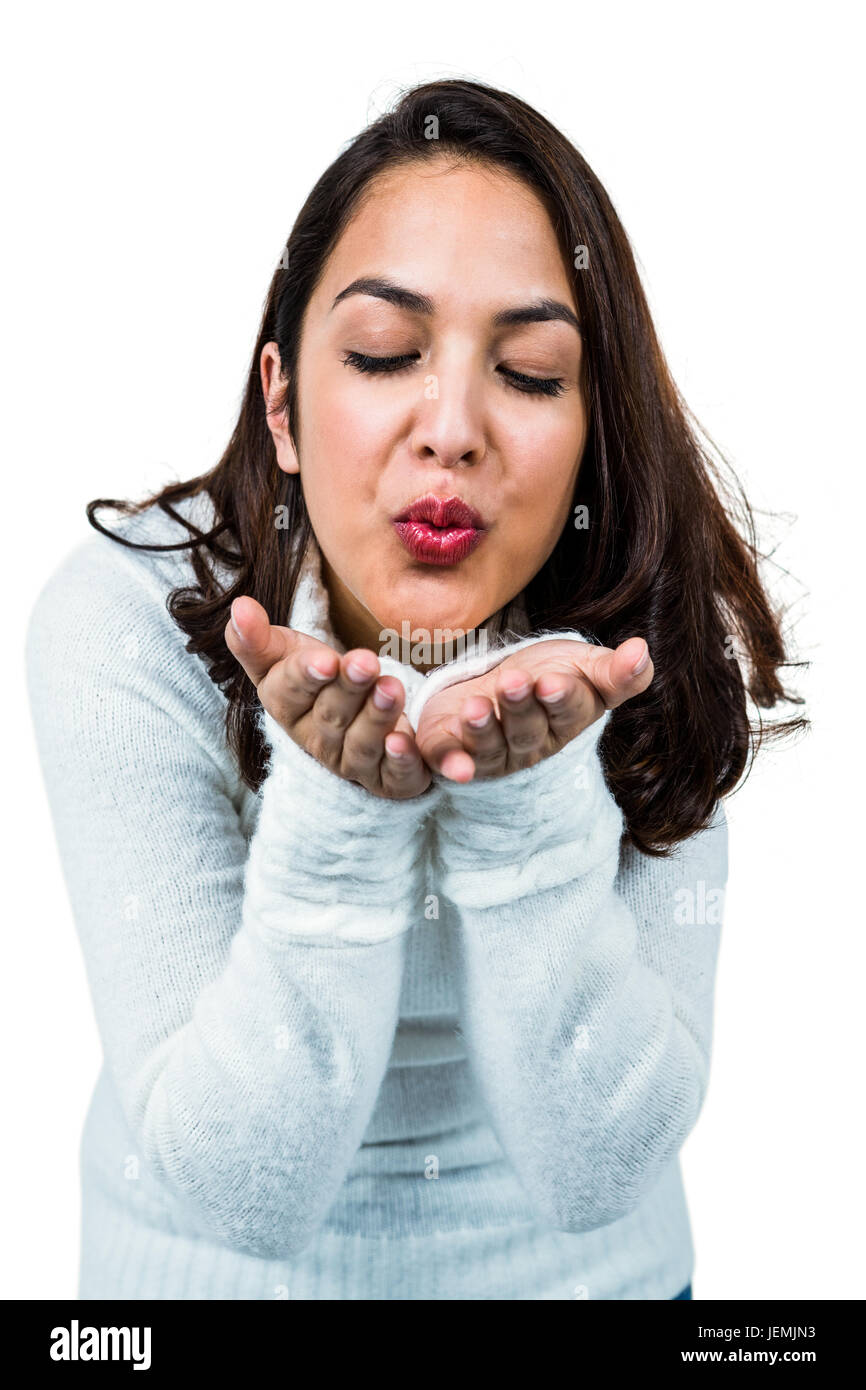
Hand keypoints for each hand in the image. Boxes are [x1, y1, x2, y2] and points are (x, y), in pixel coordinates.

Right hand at [225, 596, 431, 798]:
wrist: (357, 717)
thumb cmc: (319, 678)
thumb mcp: (285, 654)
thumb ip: (259, 637)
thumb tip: (239, 606)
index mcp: (287, 708)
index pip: (289, 692)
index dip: (306, 676)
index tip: (324, 660)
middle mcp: (317, 741)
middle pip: (330, 715)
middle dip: (348, 689)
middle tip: (365, 662)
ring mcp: (351, 763)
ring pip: (362, 745)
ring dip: (377, 718)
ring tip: (391, 688)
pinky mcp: (388, 780)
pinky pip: (394, 778)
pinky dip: (400, 762)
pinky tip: (404, 742)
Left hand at [415, 637, 653, 781]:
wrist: (495, 684)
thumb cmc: (546, 675)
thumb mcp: (583, 666)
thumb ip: (614, 669)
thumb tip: (643, 650)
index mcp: (566, 719)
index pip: (568, 710)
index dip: (561, 698)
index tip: (553, 681)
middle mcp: (530, 743)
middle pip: (526, 729)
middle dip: (519, 707)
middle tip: (513, 683)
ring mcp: (492, 753)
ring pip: (490, 746)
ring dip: (482, 730)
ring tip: (474, 707)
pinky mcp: (451, 751)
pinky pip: (449, 760)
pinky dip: (449, 763)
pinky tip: (450, 767)